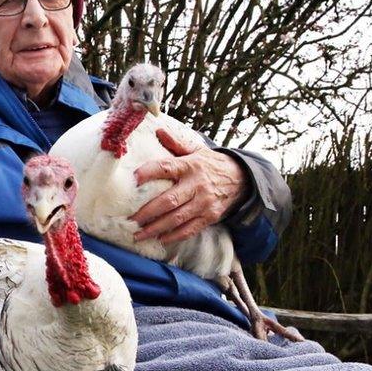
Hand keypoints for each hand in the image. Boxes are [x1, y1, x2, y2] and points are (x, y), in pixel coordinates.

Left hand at [130, 128, 247, 243]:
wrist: (242, 178)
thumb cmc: (211, 164)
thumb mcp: (196, 150)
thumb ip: (176, 143)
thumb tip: (158, 130)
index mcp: (190, 166)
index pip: (166, 168)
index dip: (149, 172)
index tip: (133, 179)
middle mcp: (196, 185)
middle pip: (169, 200)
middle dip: (147, 212)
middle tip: (130, 219)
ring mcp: (204, 203)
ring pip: (177, 218)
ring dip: (156, 228)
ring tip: (138, 234)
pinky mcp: (210, 216)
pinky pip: (190, 229)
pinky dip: (174, 236)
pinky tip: (160, 239)